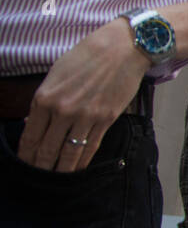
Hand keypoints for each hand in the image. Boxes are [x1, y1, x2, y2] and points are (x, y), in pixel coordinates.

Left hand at [17, 18, 150, 171]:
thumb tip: (35, 122)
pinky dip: (82, 161)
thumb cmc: (88, 55)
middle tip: (35, 178)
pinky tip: (77, 169)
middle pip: (47, 149)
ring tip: (55, 179)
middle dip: (39, 167)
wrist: (123, 48)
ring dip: (60, 170)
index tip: (24, 163)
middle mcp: (63, 110)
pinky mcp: (106, 119)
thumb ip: (45, 99)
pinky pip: (91, 147)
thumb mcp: (57, 73)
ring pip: (69, 153)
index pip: (30, 136)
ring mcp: (86, 117)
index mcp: (45, 97)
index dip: (25, 154)